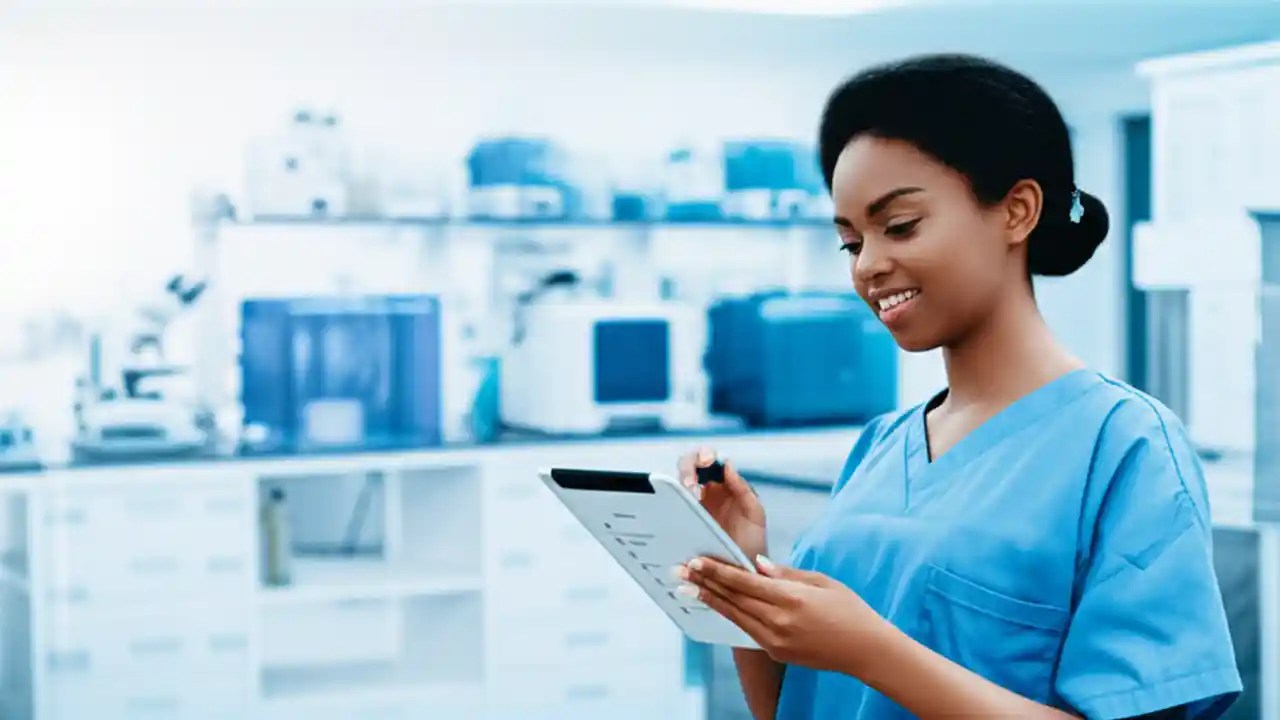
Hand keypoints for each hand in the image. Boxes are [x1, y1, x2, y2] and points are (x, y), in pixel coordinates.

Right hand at [677, 448, 767, 559]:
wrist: (744, 575)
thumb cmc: (752, 544)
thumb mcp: (755, 515)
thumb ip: (744, 489)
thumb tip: (728, 464)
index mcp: (723, 484)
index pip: (707, 460)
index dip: (703, 455)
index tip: (707, 462)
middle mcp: (704, 492)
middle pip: (686, 467)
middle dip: (687, 470)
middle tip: (691, 486)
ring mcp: (689, 508)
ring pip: (674, 486)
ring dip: (677, 486)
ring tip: (688, 498)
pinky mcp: (679, 524)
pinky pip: (669, 510)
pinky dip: (668, 507)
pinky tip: (676, 513)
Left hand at [678, 554, 887, 674]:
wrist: (865, 650)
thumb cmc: (848, 610)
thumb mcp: (821, 582)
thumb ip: (786, 573)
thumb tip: (757, 564)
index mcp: (791, 598)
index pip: (745, 582)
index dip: (718, 570)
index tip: (697, 561)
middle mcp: (779, 621)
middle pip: (734, 598)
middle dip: (705, 583)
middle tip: (680, 571)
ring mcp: (776, 640)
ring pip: (735, 615)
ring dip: (711, 600)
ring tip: (689, 588)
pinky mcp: (776, 651)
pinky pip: (746, 629)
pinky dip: (729, 615)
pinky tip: (717, 605)